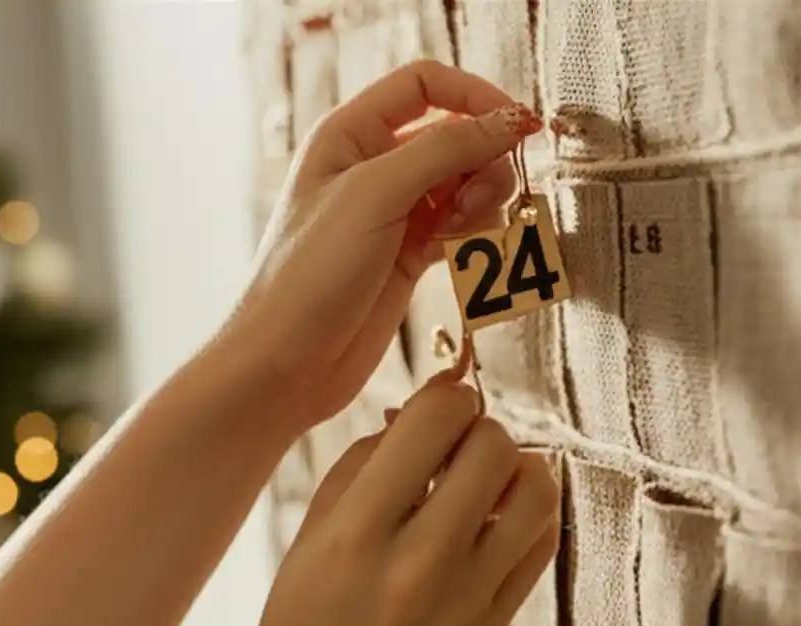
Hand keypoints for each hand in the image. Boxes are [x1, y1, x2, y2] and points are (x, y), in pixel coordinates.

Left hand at [220, 60, 541, 426]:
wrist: (284, 365)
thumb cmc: (307, 277)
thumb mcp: (374, 195)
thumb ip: (444, 150)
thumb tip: (509, 120)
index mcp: (348, 135)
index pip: (424, 84)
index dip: (474, 96)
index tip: (516, 125)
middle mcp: (370, 167)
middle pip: (454, 133)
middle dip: (482, 157)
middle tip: (481, 196)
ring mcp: (391, 213)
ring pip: (464, 182)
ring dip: (481, 199)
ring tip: (460, 231)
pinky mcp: (408, 255)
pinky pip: (461, 225)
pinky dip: (474, 233)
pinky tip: (464, 254)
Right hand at [236, 380, 560, 625]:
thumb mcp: (305, 544)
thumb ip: (354, 471)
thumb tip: (408, 418)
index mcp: (355, 535)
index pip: (431, 422)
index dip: (441, 395)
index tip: (436, 400)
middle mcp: (418, 562)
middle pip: (491, 445)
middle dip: (475, 426)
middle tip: (454, 440)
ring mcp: (465, 598)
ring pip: (535, 489)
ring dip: (513, 465)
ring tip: (481, 477)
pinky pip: (541, 543)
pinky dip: (530, 511)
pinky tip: (497, 515)